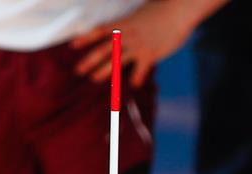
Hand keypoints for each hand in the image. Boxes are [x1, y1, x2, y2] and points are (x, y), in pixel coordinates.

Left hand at [71, 0, 196, 85]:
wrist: (179, 10)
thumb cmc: (163, 10)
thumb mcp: (142, 15)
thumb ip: (132, 26)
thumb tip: (125, 33)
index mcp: (125, 24)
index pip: (100, 31)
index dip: (86, 38)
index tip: (72, 45)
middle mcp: (128, 35)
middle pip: (104, 48)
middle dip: (89, 60)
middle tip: (78, 70)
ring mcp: (139, 45)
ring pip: (117, 59)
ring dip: (104, 70)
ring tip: (94, 78)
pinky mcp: (151, 53)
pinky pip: (141, 69)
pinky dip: (137, 78)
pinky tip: (133, 86)